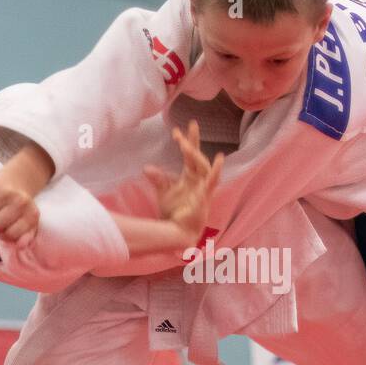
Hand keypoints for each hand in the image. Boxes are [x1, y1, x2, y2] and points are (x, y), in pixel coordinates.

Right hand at [0, 167, 39, 246]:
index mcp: (31, 214)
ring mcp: (5, 192)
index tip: (8, 229)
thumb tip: (19, 246)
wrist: (19, 178)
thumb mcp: (29, 223)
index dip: (5, 235)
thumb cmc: (22, 207)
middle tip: (0, 217)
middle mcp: (20, 202)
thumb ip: (26, 238)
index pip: (11, 235)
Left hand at [142, 120, 223, 244]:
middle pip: (198, 158)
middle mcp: (199, 181)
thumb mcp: (164, 193)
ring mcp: (203, 190)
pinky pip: (211, 184)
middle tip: (183, 131)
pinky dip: (215, 172)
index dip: (187, 142)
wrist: (176, 234)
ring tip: (187, 143)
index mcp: (191, 178)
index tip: (176, 130)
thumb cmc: (174, 214)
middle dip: (192, 144)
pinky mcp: (204, 199)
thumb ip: (159, 179)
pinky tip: (218, 160)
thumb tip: (147, 167)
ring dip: (196, 155)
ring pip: (203, 168)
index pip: (190, 156)